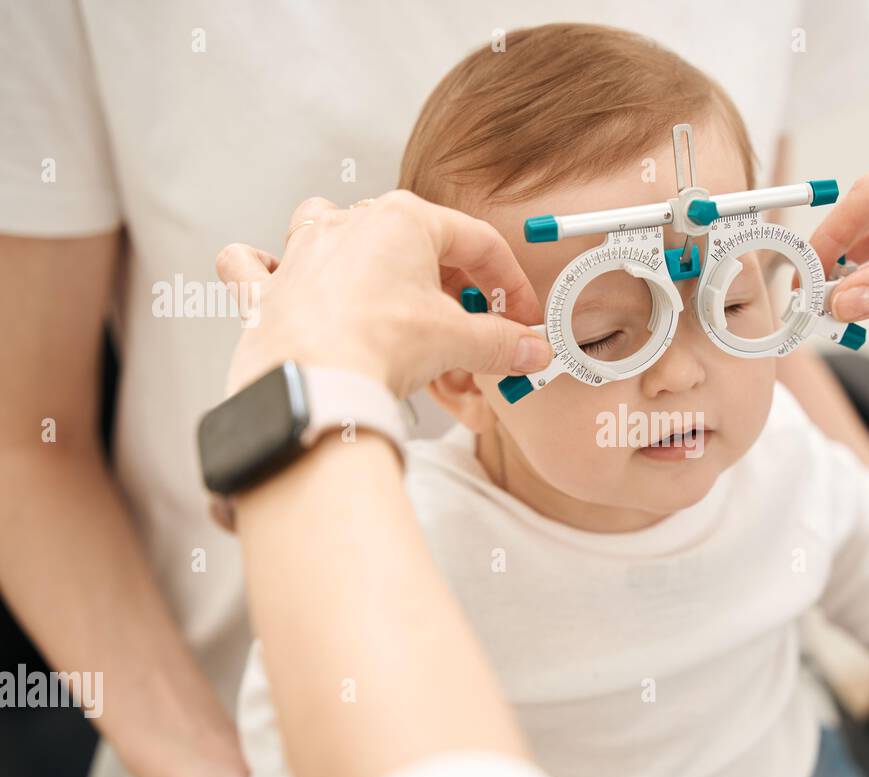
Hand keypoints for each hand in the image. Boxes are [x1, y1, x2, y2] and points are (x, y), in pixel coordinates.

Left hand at [216, 190, 551, 397]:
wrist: (310, 381)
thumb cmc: (375, 344)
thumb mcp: (457, 342)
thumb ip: (501, 343)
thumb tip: (531, 350)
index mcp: (403, 220)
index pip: (478, 243)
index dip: (510, 284)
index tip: (522, 316)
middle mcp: (350, 225)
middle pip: (419, 255)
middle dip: (455, 309)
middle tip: (477, 342)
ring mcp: (304, 254)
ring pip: (339, 238)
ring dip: (369, 265)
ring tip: (395, 303)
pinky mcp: (268, 291)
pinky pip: (254, 264)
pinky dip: (265, 269)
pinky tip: (278, 277)